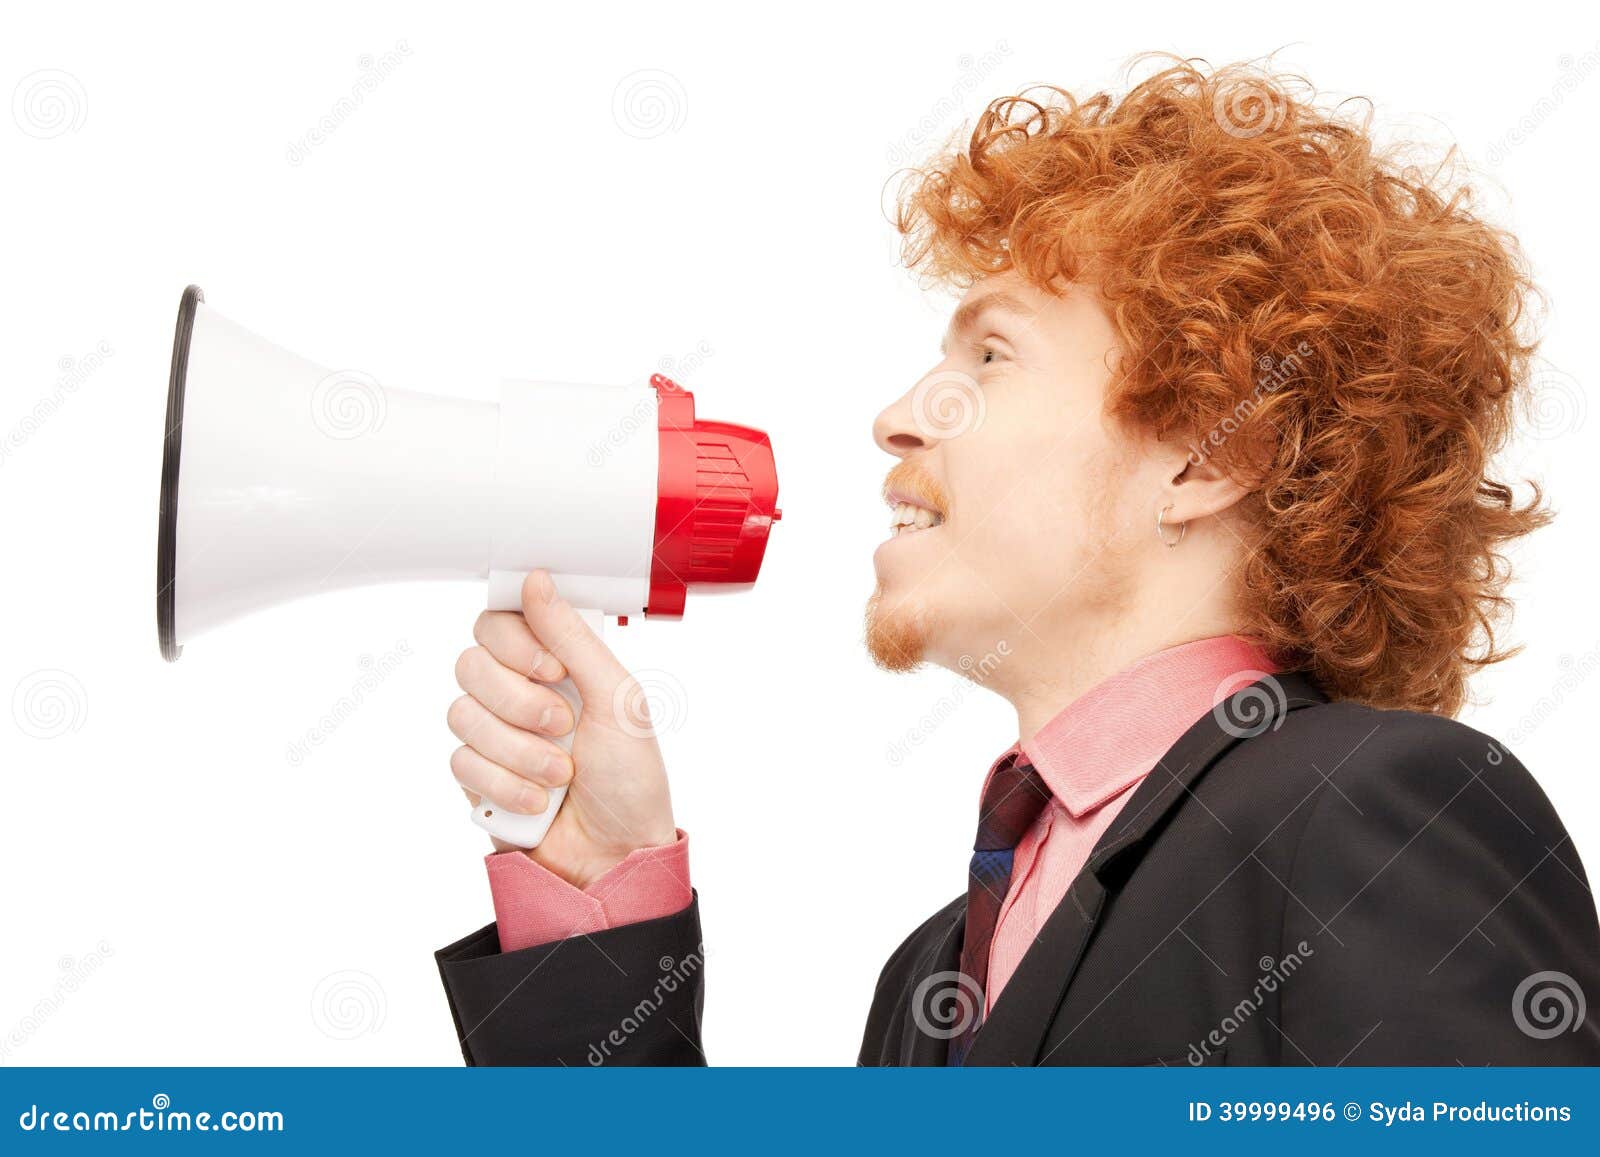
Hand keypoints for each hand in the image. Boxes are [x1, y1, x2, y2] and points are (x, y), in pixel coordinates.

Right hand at [448, 569, 675, 888]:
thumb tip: (537, 580)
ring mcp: (495, 736)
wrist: (617, 857)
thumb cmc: (631, 780)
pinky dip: (506, 783)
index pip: (499, 621)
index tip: (552, 667)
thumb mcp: (617, 698)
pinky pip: (460, 761)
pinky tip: (540, 799)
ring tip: (560, 773)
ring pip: (462, 713)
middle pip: (472, 663)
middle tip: (563, 725)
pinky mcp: (478, 778)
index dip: (516, 641)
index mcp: (555, 664)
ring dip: (519, 749)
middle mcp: (519, 693)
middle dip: (520, 701)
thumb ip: (573, 636)